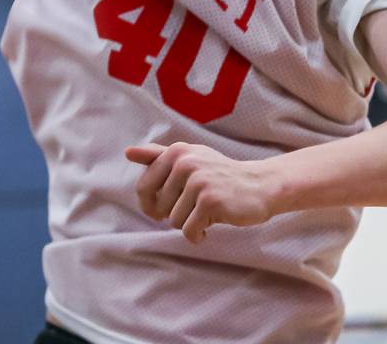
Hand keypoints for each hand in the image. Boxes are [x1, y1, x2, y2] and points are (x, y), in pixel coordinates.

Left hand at [126, 141, 278, 243]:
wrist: (259, 186)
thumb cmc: (220, 174)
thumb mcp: (190, 158)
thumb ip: (158, 156)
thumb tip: (128, 152)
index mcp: (176, 152)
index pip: (143, 188)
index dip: (150, 205)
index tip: (164, 208)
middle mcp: (185, 163)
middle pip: (159, 208)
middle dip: (175, 213)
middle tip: (196, 206)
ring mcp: (198, 181)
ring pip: (173, 221)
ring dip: (190, 223)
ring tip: (207, 211)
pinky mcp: (210, 201)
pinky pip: (189, 231)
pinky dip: (198, 235)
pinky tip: (210, 227)